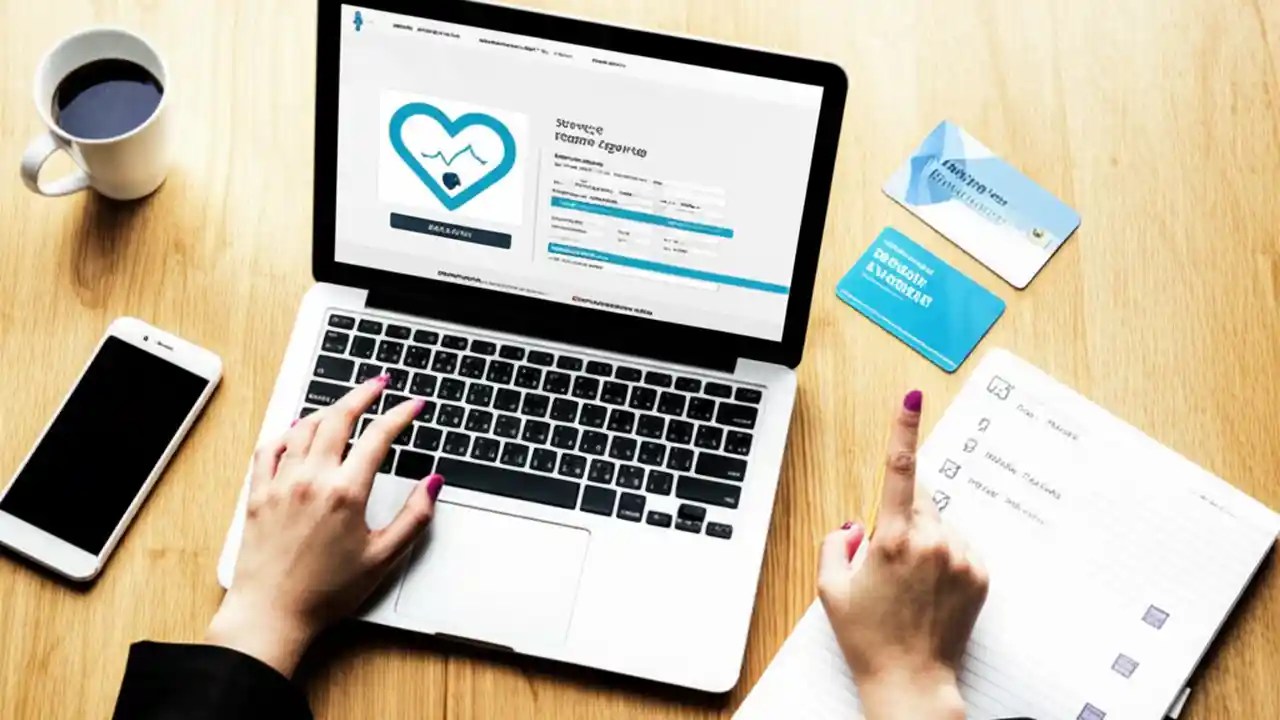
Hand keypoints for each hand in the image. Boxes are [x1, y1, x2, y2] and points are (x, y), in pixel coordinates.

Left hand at [206, 376, 443, 676]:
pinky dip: (287, 432)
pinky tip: (297, 430)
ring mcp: (281, 483)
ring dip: (328, 409)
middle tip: (379, 383)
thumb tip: (432, 484)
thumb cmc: (326, 593)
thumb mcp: (383, 558)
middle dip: (363, 394)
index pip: (378, 437)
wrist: (271, 614)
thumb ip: (414, 517)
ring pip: (304, 426)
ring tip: (345, 405)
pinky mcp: (258, 493)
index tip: (413, 405)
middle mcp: (311, 479)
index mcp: (346, 492)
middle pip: (339, 417)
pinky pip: (270, 448)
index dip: (400, 415)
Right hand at [817, 390, 988, 719]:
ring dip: (923, 541)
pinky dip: (944, 560)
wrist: (910, 680)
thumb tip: (855, 525)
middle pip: (916, 502)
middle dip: (899, 519)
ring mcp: (960, 558)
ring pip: (938, 526)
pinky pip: (958, 548)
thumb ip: (835, 543)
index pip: (897, 469)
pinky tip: (930, 591)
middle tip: (886, 562)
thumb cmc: (867, 637)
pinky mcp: (980, 574)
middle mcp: (932, 542)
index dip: (902, 428)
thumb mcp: (830, 588)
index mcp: (893, 539)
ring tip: (910, 586)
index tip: (911, 397)